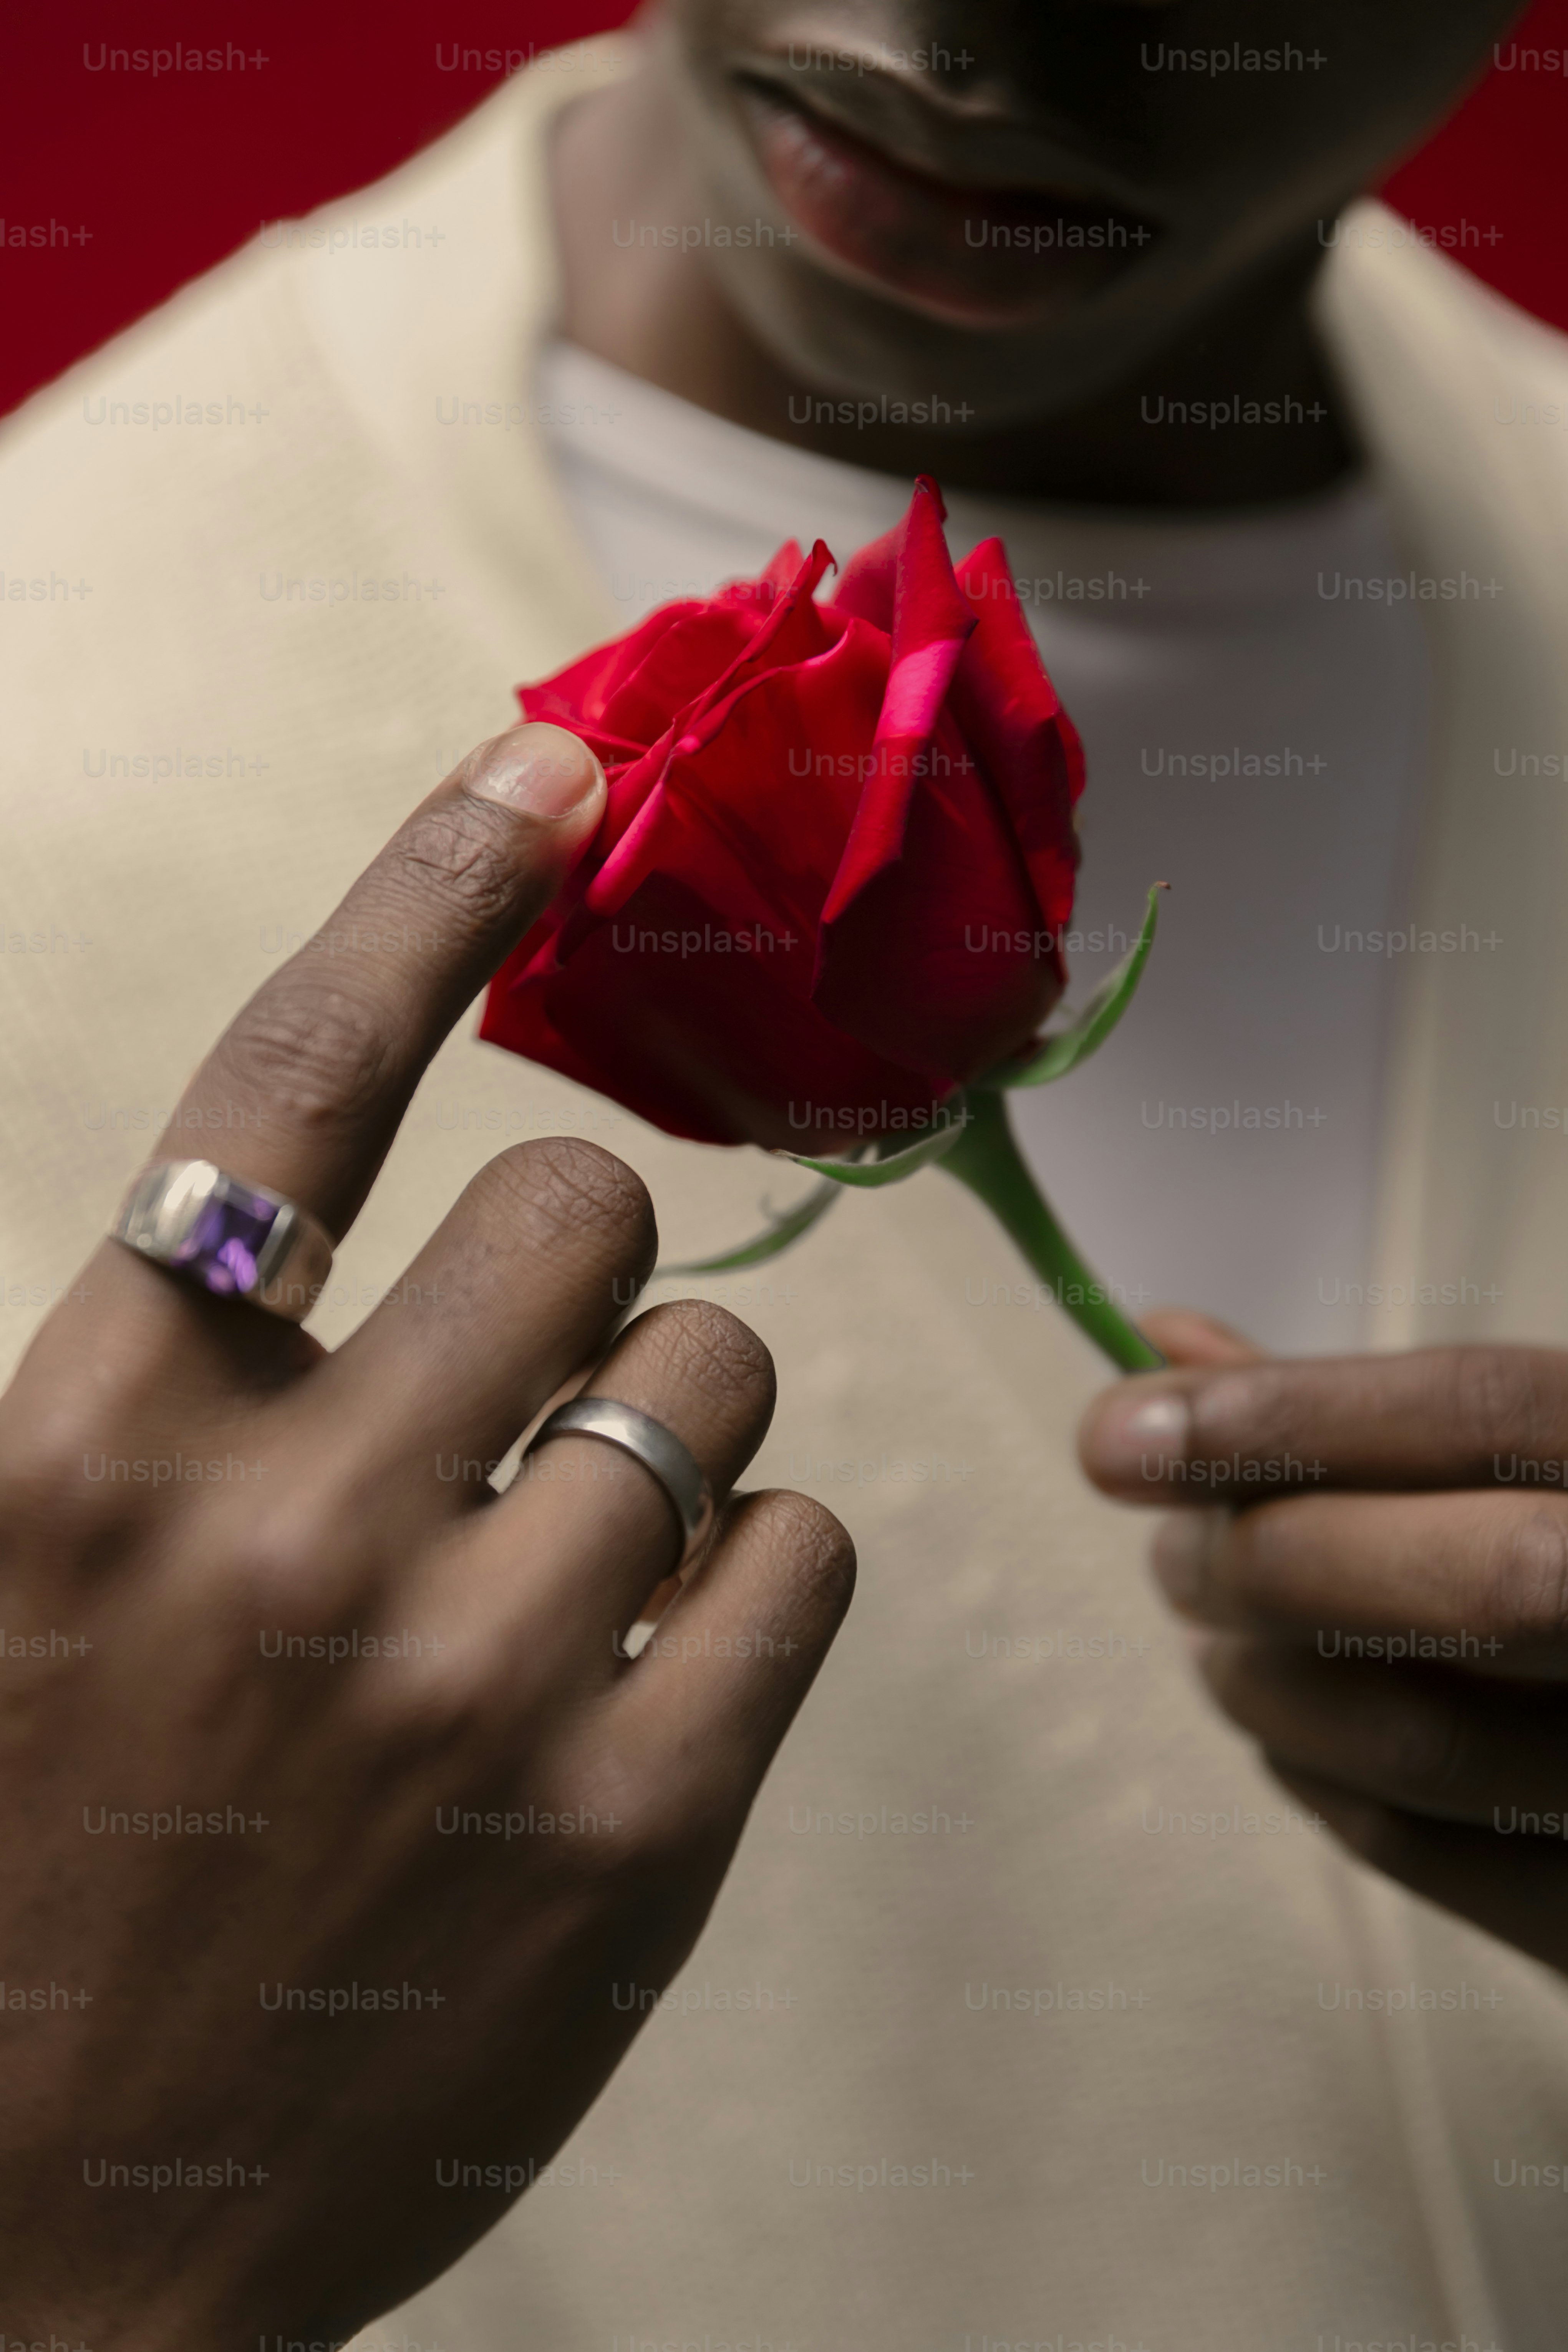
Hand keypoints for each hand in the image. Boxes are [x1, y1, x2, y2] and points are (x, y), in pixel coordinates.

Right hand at [0, 727, 853, 2345]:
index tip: (551, 763)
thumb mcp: (20, 1575)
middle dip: (579, 1263)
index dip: (430, 883)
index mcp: (91, 1440)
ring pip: (718, 1376)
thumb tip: (335, 1214)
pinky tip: (652, 1653)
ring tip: (574, 1542)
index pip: (292, 1076)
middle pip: (574, 1206)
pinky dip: (752, 1574)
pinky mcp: (627, 1837)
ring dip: (675, 1422)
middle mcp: (282, 1533)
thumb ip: (165, 1382)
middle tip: (529, 1371)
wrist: (49, 2237)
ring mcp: (470, 1689)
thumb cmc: (36, 1858)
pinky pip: (799, 1556)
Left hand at [1079, 1315, 1567, 1972]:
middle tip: (1169, 1555)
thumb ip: (1354, 1409)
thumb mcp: (1515, 1456)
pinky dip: (1316, 1780)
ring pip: (1427, 1736)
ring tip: (1212, 1645)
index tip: (1122, 1432)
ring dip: (1265, 1683)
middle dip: (1273, 1560)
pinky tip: (1284, 1736)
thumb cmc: (1553, 1540)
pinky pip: (1428, 1852)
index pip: (1487, 1411)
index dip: (1290, 1415)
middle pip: (1476, 1582)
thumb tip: (1161, 1347)